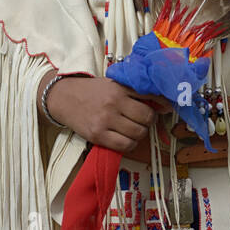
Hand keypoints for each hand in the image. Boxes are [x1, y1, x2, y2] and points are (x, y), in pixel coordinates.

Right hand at [42, 72, 159, 153]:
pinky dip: (129, 144)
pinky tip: (125, 139)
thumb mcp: (114, 84)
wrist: (64, 98)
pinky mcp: (97, 135)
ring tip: (133, 129)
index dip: (162, 105)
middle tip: (144, 120)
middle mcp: (114, 103)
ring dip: (140, 134)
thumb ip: (136, 91)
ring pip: (138, 133)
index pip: (151, 96)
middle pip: (147, 117)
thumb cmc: (92, 91)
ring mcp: (105, 120)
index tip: (165, 109)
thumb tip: (163, 104)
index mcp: (120, 88)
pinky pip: (124, 145)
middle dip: (149, 121)